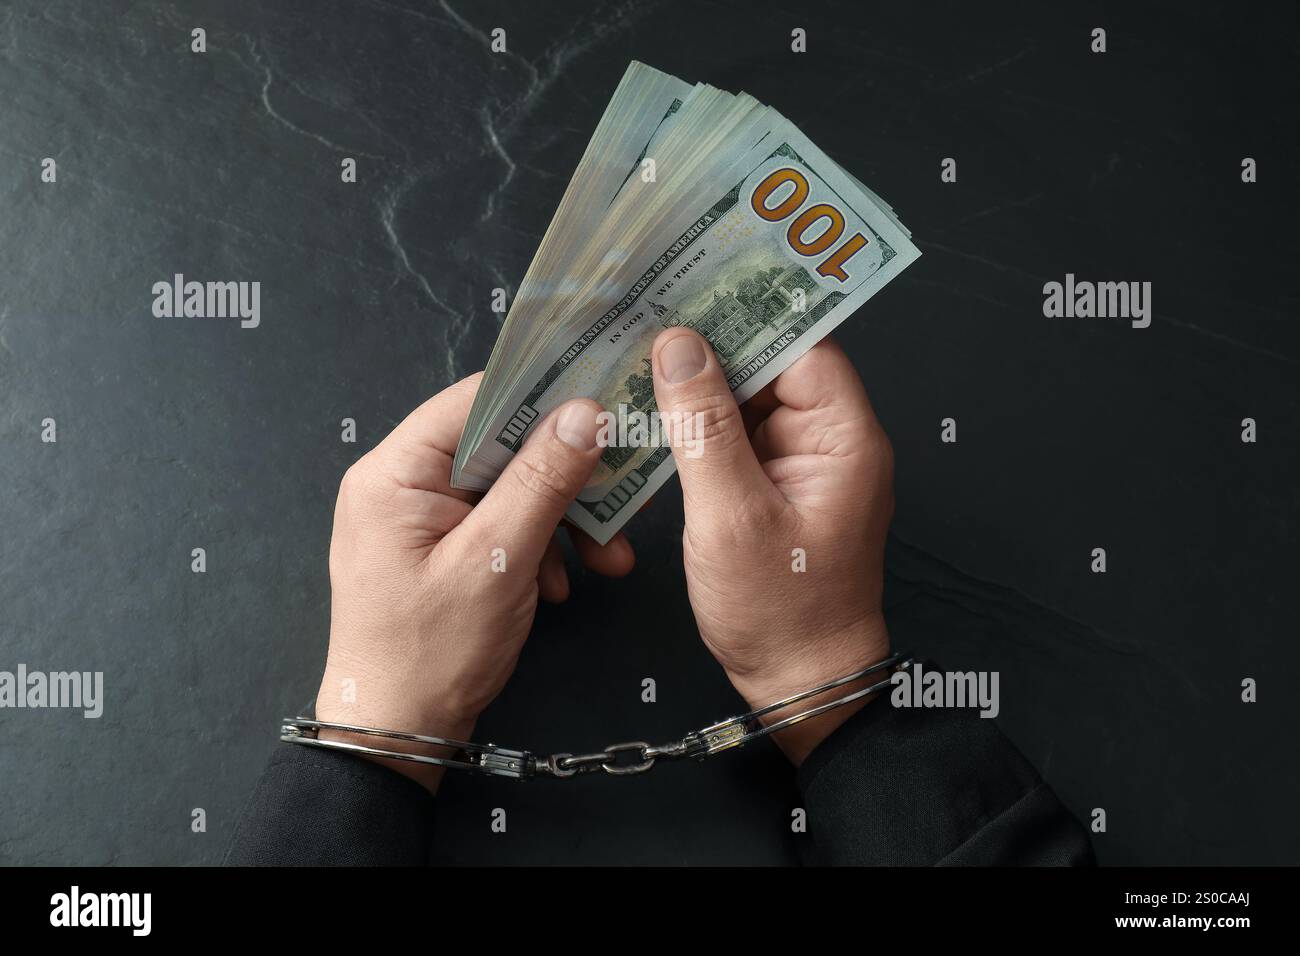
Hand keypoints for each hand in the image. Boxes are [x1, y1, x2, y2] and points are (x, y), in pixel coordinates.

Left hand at [315, 374, 633, 791]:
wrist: (397, 732)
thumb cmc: (429, 654)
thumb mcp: (497, 562)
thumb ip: (542, 481)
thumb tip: (584, 412)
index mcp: (394, 473)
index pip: (475, 400)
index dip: (542, 397)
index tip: (602, 403)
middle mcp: (400, 484)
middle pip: (498, 446)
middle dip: (563, 475)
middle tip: (618, 492)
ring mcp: (420, 519)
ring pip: (508, 487)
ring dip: (559, 518)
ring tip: (604, 557)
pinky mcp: (440, 549)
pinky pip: (500, 523)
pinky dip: (538, 546)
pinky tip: (563, 583)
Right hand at [651, 329, 893, 764]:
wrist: (799, 683)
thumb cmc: (780, 612)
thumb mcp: (732, 516)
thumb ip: (704, 428)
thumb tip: (679, 346)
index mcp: (843, 438)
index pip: (802, 344)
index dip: (749, 310)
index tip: (691, 283)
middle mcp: (829, 440)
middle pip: (770, 365)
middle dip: (710, 345)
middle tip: (646, 315)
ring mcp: (800, 463)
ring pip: (745, 399)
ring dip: (696, 387)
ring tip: (635, 359)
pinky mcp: (772, 486)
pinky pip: (733, 438)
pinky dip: (695, 428)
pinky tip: (650, 417)